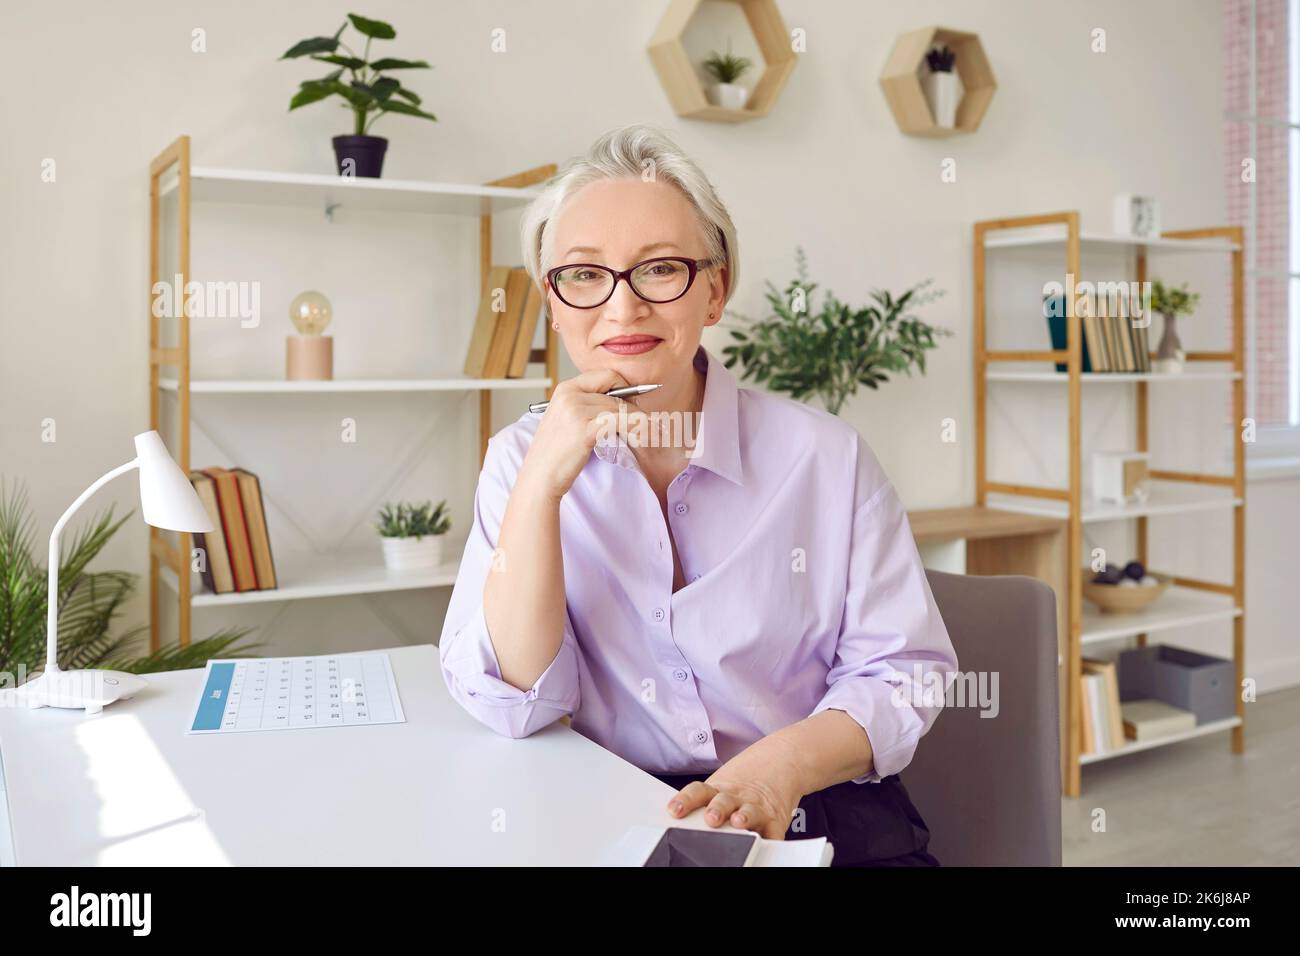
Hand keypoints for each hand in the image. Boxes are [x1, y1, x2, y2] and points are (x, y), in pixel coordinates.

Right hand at [517, 369, 648, 500]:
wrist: (539, 476)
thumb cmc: (555, 452)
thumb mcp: (566, 418)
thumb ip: (587, 404)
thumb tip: (623, 400)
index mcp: (565, 389)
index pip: (606, 375)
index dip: (624, 387)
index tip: (632, 403)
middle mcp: (569, 395)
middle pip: (616, 393)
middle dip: (632, 407)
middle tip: (642, 422)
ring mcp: (576, 411)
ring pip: (620, 408)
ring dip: (635, 421)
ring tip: (641, 432)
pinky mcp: (585, 429)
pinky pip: (620, 422)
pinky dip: (635, 428)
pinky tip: (640, 436)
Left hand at [665, 739, 807, 840]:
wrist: (779, 760)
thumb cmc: (742, 783)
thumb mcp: (719, 786)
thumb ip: (702, 804)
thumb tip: (675, 822)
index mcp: (717, 789)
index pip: (697, 792)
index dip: (685, 800)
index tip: (674, 810)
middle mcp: (735, 797)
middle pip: (723, 801)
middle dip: (716, 810)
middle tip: (710, 818)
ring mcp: (756, 807)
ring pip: (749, 812)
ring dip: (744, 818)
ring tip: (739, 821)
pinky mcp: (775, 818)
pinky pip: (774, 831)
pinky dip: (771, 837)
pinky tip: (768, 839)